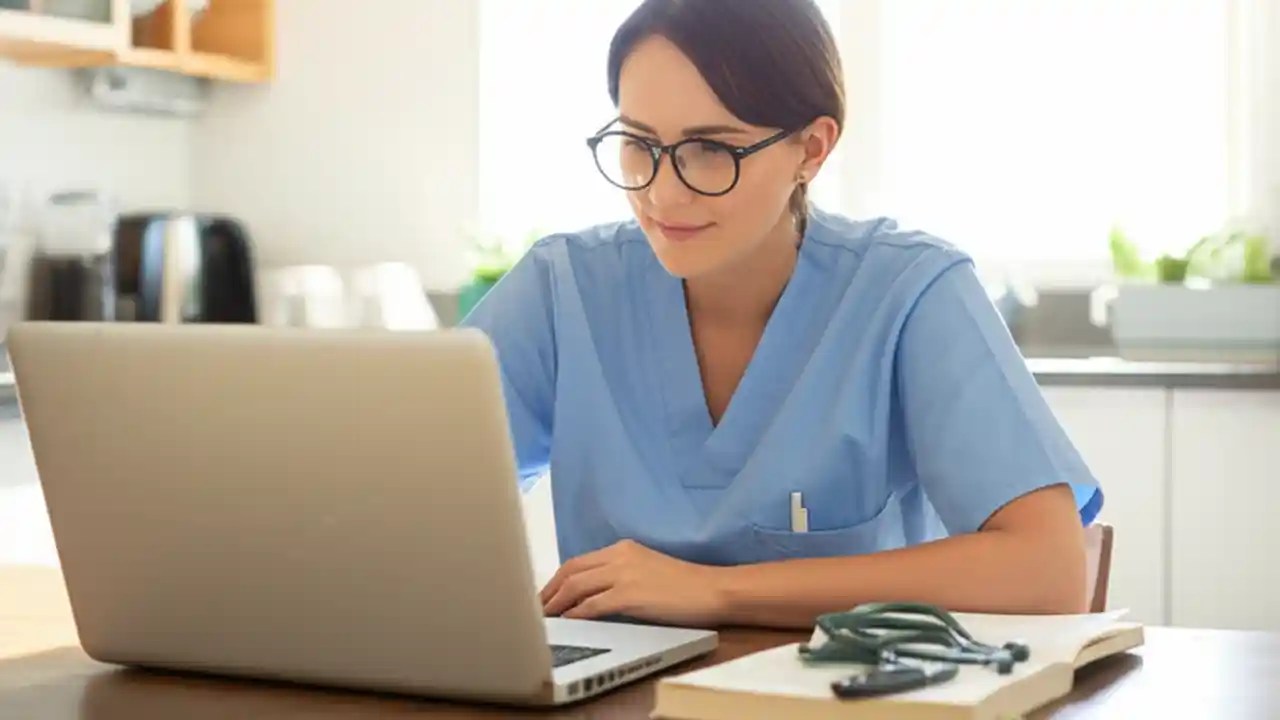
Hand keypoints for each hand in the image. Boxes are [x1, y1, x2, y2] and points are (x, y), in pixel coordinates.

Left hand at [539, 539, 726, 626]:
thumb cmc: (684, 585)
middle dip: (549, 591)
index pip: (578, 562)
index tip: (545, 595)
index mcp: (622, 548)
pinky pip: (592, 605)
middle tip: (536, 609)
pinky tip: (568, 623)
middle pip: (571, 570)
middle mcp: (619, 556)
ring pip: (576, 586)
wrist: (711, 590)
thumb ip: (620, 576)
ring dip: (556, 604)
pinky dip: (575, 614)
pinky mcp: (630, 595)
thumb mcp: (646, 570)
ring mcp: (624, 574)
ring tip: (544, 619)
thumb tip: (592, 595)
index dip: (556, 579)